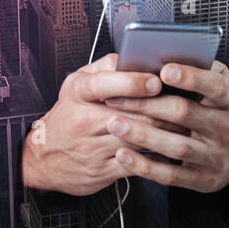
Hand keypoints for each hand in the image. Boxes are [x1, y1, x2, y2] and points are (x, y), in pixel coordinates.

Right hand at [23, 53, 184, 195]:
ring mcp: (93, 148)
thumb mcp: (75, 85)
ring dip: (165, 132)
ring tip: (185, 123)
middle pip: (131, 113)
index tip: (155, 81)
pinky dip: (156, 156)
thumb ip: (104, 68)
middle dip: (162, 108)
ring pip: (138, 139)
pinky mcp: (102, 170)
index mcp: (78, 93)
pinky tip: (169, 148)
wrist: (43, 157)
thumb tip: (131, 57)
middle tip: (185, 103)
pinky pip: (136, 164)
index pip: (105, 85)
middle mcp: (84, 120)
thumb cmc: (67, 117)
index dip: (133, 82)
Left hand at [103, 60, 228, 192]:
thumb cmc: (218, 110)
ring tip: (114, 123)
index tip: (164, 70)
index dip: (191, 78)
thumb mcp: (218, 86)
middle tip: (117, 98)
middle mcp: (227, 129)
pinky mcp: (203, 180)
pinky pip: (171, 175)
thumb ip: (199, 69)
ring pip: (176, 147)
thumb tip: (165, 53)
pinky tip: (123, 155)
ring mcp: (216, 157)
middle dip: (148, 105)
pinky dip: (145, 166)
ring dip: (142, 135)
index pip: (215, 86)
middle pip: (185, 114)